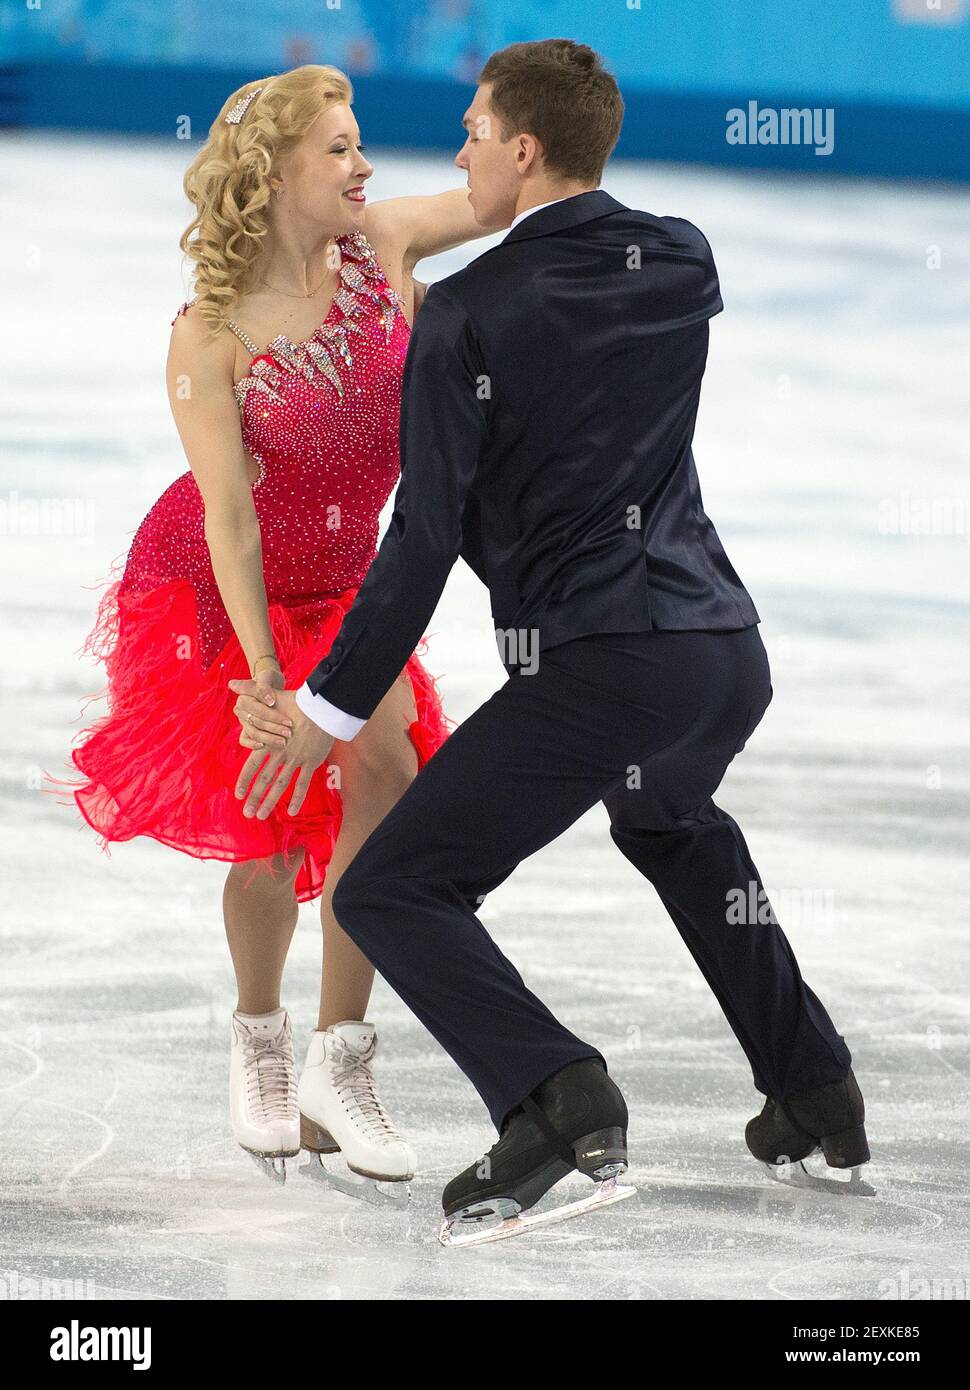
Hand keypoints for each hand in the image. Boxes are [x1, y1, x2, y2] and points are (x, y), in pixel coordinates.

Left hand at [227, 684, 334, 819]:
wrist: (323, 706)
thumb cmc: (297, 701)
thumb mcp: (271, 696)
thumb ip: (251, 691)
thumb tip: (231, 683)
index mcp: (268, 740)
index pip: (252, 764)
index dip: (244, 780)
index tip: (238, 795)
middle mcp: (280, 753)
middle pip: (264, 780)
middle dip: (254, 798)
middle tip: (247, 813)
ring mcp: (296, 759)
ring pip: (280, 785)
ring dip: (270, 801)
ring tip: (261, 815)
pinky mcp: (311, 762)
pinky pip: (303, 784)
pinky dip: (297, 798)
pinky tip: (292, 812)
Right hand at [230, 667, 291, 751]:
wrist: (271, 687)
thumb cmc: (269, 681)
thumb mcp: (267, 678)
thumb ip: (265, 687)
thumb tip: (269, 700)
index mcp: (242, 697)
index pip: (255, 707)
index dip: (269, 712)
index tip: (284, 716)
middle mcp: (240, 710)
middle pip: (256, 721)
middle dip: (273, 726)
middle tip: (289, 731)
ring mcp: (243, 721)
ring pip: (253, 732)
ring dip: (268, 738)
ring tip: (283, 741)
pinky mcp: (246, 730)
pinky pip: (245, 740)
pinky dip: (253, 744)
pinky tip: (264, 746)